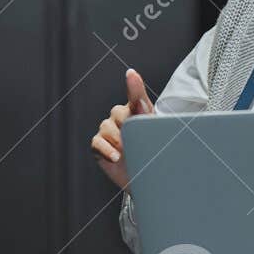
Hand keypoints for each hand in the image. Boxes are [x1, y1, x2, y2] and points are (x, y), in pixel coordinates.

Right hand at [91, 68, 154, 191]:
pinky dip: (106, 149)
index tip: (132, 74)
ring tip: (129, 152)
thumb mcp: (155, 136)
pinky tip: (116, 156)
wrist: (144, 179)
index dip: (134, 85)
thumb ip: (148, 118)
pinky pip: (98, 142)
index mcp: (137, 111)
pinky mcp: (98, 145)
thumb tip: (140, 103)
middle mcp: (120, 117)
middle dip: (127, 127)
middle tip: (138, 141)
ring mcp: (108, 130)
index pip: (135, 96)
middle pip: (119, 114)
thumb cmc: (152, 155)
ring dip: (118, 141)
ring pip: (107, 128)